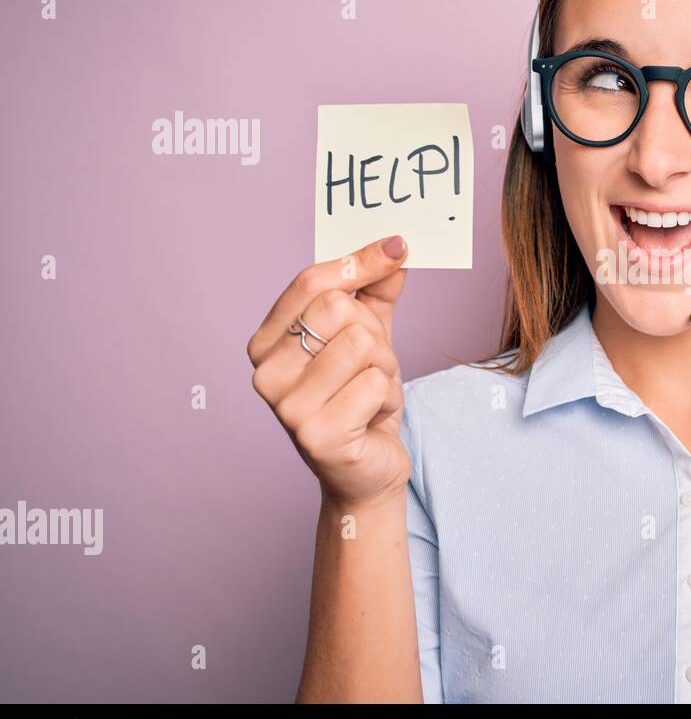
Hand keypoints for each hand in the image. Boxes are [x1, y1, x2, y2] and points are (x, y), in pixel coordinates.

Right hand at [247, 235, 410, 508]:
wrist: (366, 470)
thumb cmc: (360, 400)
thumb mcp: (369, 338)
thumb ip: (375, 294)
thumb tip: (392, 251)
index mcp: (267, 343)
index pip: (311, 282)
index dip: (360, 261)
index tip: (397, 247)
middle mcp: (265, 373)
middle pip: (339, 309)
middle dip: (374, 333)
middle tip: (373, 364)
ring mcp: (286, 407)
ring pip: (362, 345)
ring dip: (385, 369)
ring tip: (371, 394)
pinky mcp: (317, 436)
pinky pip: (374, 385)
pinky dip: (388, 399)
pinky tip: (372, 419)